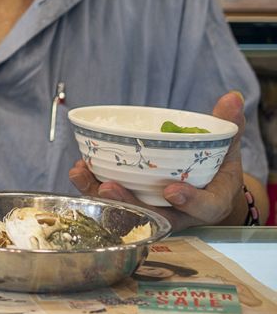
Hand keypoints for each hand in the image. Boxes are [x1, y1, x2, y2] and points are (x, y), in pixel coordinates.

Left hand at [68, 91, 246, 231]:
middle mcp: (181, 214)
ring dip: (103, 196)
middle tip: (109, 186)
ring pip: (128, 212)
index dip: (188, 202)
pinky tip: (80, 171)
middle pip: (155, 216)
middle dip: (129, 203)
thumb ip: (229, 125)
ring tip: (82, 173)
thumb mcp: (228, 147)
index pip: (203, 208)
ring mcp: (157, 214)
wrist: (208, 189)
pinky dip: (94, 188)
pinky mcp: (137, 207)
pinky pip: (114, 203)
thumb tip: (232, 97)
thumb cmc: (218, 167)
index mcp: (210, 203)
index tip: (171, 190)